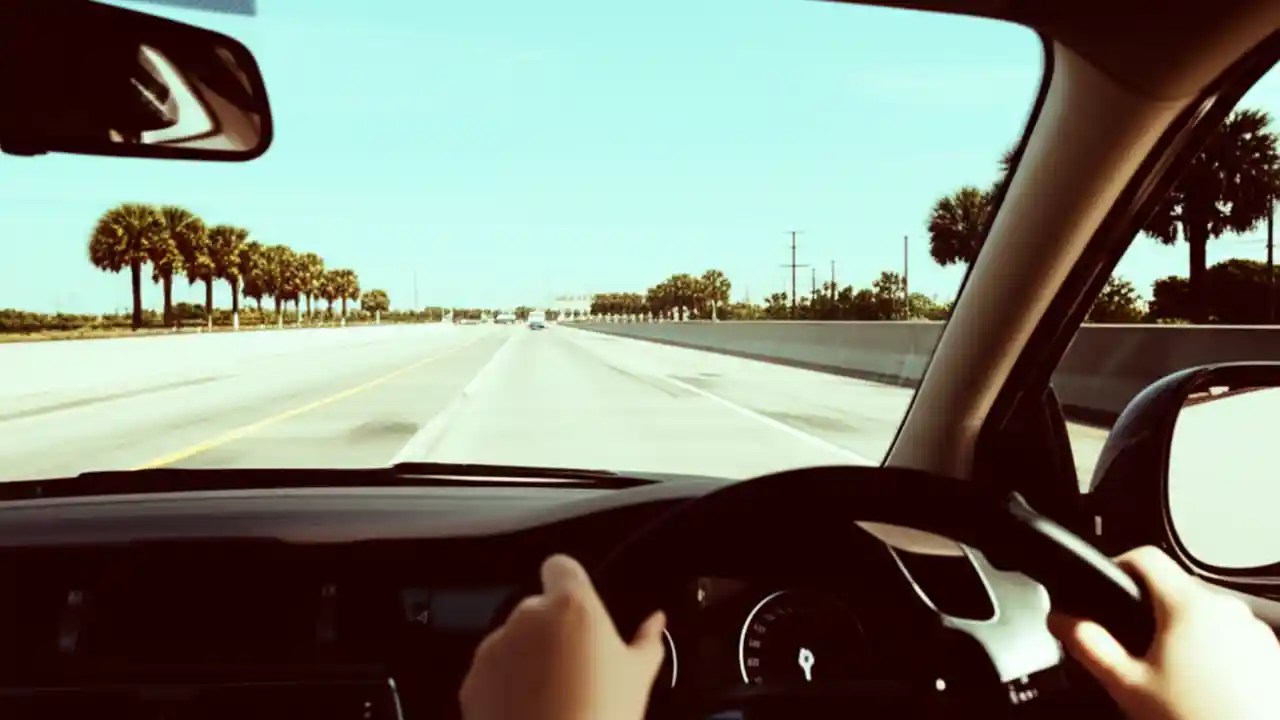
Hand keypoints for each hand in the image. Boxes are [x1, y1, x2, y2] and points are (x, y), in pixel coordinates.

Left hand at [459, 554, 666, 719]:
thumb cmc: (606, 712)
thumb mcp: (638, 677)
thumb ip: (647, 640)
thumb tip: (656, 619)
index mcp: (571, 604)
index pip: (560, 566)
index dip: (568, 583)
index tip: (578, 610)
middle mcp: (527, 616)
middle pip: (538, 608)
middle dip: (551, 629)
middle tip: (573, 667)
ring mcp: (494, 648)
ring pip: (513, 641)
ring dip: (526, 657)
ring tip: (549, 697)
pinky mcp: (472, 680)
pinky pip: (492, 672)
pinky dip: (504, 686)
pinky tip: (526, 713)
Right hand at [1048, 546, 1279, 719]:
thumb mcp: (1127, 684)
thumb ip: (1088, 645)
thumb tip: (1061, 620)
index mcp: (1188, 606)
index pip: (1144, 557)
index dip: (1116, 566)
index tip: (1105, 587)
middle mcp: (1228, 609)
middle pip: (1174, 590)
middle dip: (1149, 614)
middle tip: (1135, 653)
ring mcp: (1255, 631)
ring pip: (1204, 615)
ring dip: (1183, 634)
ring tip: (1172, 677)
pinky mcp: (1270, 654)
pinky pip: (1233, 638)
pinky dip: (1215, 653)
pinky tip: (1203, 687)